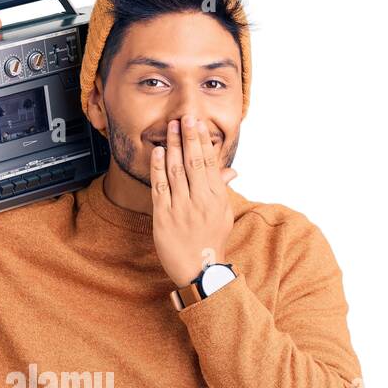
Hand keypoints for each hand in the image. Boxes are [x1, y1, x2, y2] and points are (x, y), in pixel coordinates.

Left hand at [150, 115, 238, 286]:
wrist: (200, 270)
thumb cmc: (211, 241)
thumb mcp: (223, 215)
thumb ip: (223, 189)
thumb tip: (230, 170)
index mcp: (217, 198)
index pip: (210, 163)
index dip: (203, 141)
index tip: (198, 123)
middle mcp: (200, 201)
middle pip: (193, 162)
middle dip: (189, 137)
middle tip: (185, 117)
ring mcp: (182, 209)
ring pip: (176, 171)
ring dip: (172, 147)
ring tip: (170, 128)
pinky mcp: (164, 217)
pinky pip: (160, 188)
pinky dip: (158, 168)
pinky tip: (157, 152)